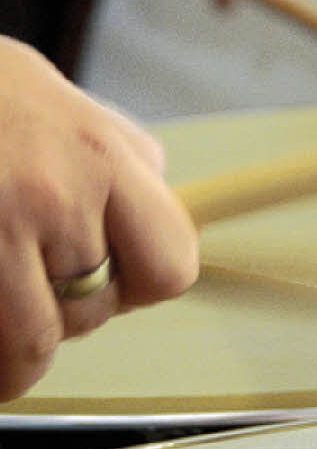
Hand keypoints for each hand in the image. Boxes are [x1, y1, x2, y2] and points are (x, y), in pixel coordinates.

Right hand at [0, 36, 198, 399]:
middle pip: (91, 313)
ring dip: (9, 348)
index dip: (138, 283)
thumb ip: (119, 158)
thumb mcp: (59, 100)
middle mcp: (50, 196)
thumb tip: (151, 215)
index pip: (168, 268)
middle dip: (60, 311)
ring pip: (27, 346)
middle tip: (22, 283)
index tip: (112, 280)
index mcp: (99, 156)